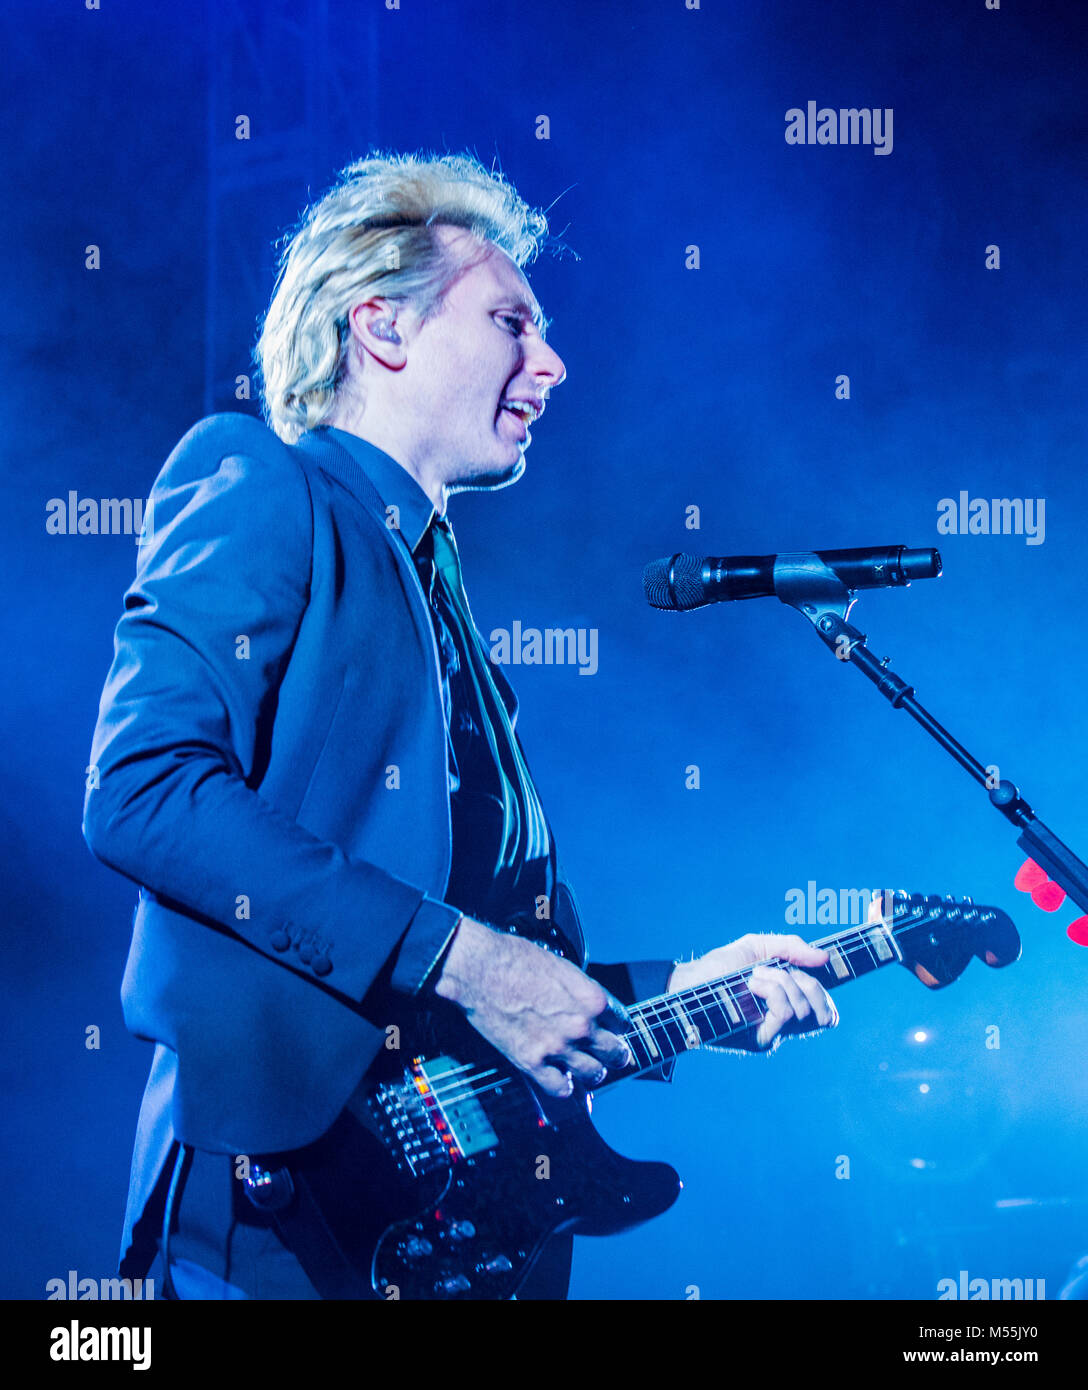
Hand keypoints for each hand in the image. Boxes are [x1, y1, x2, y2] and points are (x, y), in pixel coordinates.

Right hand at [434, 917, 629, 1097]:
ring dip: (594, 1072)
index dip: (618, 1026)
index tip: (614, 1029)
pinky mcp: (532, 1062)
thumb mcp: (561, 967)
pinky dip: (564, 1086)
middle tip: (612, 1054)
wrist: (480, 969)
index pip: (623, 1022)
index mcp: (592, 998)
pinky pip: (561, 1088)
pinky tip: (562, 1080)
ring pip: (594, 1074)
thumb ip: (581, 991)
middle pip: (615, 1052)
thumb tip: (589, 1004)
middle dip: (615, 1053)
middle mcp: (581, 1026)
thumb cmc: (515, 959)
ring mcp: (558, 1047)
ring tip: (590, 1070)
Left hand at [668, 933, 837, 1050]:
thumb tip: (825, 958)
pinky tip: (752, 984)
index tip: (807, 975)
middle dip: (807, 984)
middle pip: (824, 1014)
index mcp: (789, 1004)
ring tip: (754, 976)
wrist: (692, 979)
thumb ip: (792, 947)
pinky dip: (772, 990)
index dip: (825, 997)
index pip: (827, 1015)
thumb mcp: (759, 946)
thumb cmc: (721, 966)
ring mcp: (774, 1033)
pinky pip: (785, 1013)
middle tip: (781, 972)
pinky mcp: (761, 1039)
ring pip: (803, 1010)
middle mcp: (784, 1024)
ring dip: (781, 982)